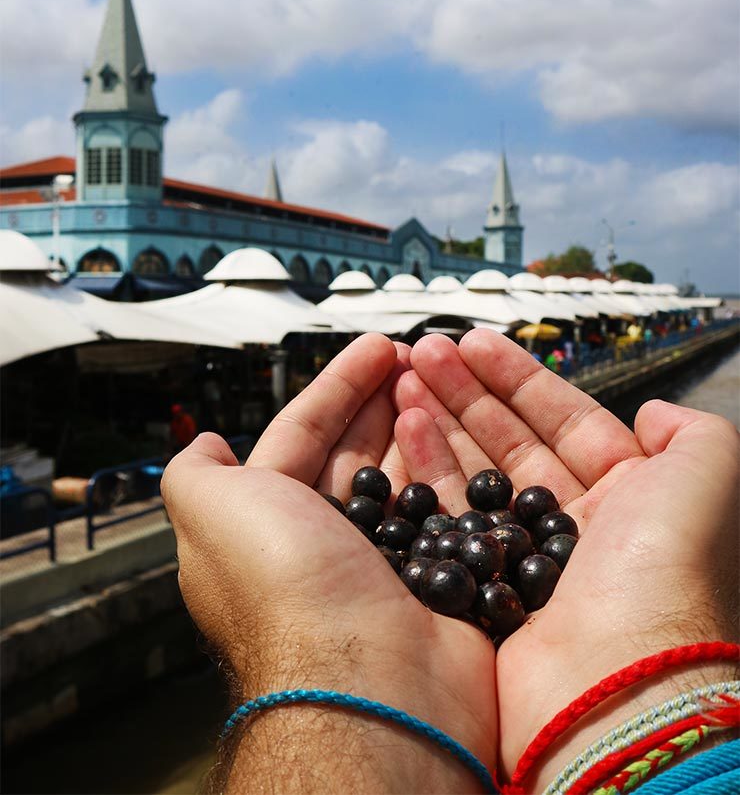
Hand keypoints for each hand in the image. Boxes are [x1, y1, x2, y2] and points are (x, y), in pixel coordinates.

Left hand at [162, 333, 496, 793]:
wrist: (366, 679)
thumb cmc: (284, 587)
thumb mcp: (209, 511)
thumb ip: (194, 473)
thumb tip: (205, 444)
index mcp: (268, 526)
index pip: (301, 436)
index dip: (336, 388)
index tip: (375, 349)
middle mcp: (322, 545)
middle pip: (355, 451)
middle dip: (380, 398)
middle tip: (414, 355)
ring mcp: (381, 564)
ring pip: (401, 475)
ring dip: (417, 422)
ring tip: (438, 379)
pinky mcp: (432, 580)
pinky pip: (441, 510)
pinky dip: (448, 468)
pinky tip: (457, 430)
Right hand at [394, 329, 738, 790]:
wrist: (619, 680)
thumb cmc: (667, 570)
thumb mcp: (711, 474)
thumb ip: (691, 431)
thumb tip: (653, 411)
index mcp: (630, 496)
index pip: (565, 419)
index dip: (517, 378)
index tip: (474, 343)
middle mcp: (578, 526)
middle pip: (512, 441)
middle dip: (469, 392)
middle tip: (427, 351)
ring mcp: (527, 559)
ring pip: (477, 475)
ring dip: (441, 425)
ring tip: (405, 383)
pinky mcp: (485, 588)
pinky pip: (453, 517)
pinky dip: (428, 472)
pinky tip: (405, 431)